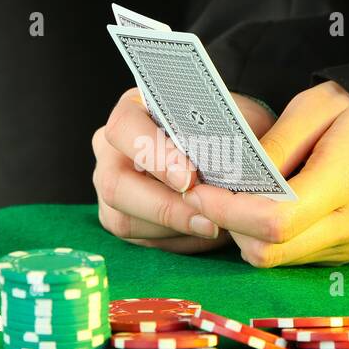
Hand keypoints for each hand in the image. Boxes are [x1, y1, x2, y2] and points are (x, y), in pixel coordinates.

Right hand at [92, 87, 277, 253]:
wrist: (230, 148)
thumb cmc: (228, 129)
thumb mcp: (236, 124)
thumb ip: (228, 141)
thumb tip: (231, 174)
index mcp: (133, 110)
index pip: (125, 127)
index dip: (154, 155)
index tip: (189, 178)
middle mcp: (112, 149)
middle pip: (115, 185)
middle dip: (165, 207)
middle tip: (209, 220)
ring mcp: (112, 186)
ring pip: (125, 219)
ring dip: (176, 228)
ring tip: (217, 227)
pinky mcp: (122, 218)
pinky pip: (142, 238)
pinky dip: (179, 239)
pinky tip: (206, 230)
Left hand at [185, 81, 348, 266]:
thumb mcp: (313, 108)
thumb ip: (273, 144)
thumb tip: (232, 178)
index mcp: (347, 180)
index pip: (277, 219)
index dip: (230, 211)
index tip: (199, 190)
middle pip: (270, 249)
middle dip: (229, 224)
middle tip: (207, 193)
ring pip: (275, 259)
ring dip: (243, 233)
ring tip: (232, 198)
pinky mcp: (340, 255)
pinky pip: (288, 257)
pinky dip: (263, 237)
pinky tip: (257, 208)